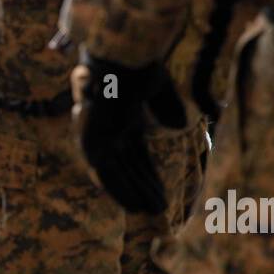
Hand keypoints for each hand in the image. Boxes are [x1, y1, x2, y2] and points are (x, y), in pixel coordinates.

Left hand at [71, 51, 186, 214]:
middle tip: (158, 208)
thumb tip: (179, 125)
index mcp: (122, 119)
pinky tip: (136, 206)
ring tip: (153, 211)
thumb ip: (167, 107)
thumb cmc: (138, 66)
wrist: (121, 61)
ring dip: (135, 193)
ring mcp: (99, 139)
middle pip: (128, 167)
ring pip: (119, 174)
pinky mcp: (94, 145)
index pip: (136, 154)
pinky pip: (109, 176)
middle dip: (143, 187)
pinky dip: (122, 191)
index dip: (148, 173)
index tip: (161, 189)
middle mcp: (109, 132)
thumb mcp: (158, 89)